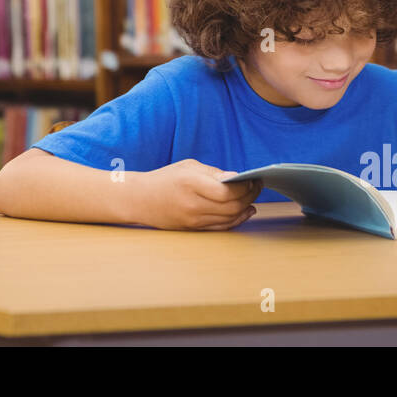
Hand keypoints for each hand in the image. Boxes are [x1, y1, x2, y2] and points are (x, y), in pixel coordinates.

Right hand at [131, 159, 261, 229]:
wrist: (140, 199)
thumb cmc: (165, 179)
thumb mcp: (188, 167)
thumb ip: (214, 173)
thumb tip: (238, 179)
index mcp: (191, 183)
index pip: (227, 191)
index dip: (245, 186)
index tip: (253, 178)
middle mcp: (193, 204)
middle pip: (232, 206)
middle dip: (250, 196)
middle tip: (257, 186)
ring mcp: (193, 219)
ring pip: (229, 218)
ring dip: (246, 208)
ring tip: (253, 197)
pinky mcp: (194, 229)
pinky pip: (221, 227)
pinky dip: (237, 220)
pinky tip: (245, 211)